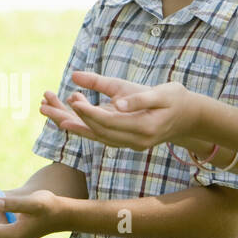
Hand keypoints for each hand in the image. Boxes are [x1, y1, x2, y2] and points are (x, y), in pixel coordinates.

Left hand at [41, 71, 196, 150]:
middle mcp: (135, 141)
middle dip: (71, 118)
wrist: (191, 117)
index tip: (72, 99)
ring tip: (49, 111)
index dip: (89, 112)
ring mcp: (131, 144)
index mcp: (144, 128)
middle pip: (96, 131)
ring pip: (95, 136)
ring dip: (71, 124)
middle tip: (46, 105)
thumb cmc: (177, 99)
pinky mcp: (126, 141)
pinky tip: (67, 118)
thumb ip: (136, 97)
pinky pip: (100, 136)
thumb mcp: (160, 92)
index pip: (109, 122)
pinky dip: (83, 128)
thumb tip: (115, 103)